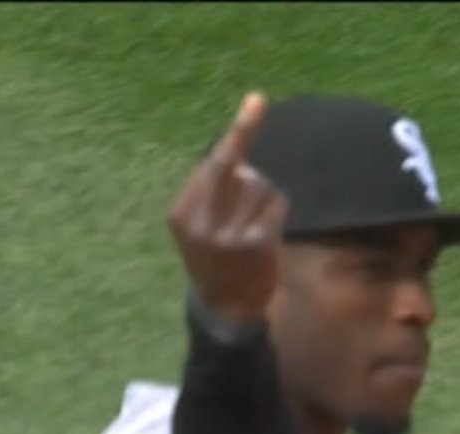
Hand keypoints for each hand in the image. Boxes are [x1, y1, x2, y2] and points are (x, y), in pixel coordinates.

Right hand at [167, 92, 289, 325]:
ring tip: (253, 229)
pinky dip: (277, 215)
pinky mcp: (252, 246)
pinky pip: (276, 208)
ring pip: (261, 188)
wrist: (225, 308)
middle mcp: (200, 222)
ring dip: (266, 201)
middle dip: (251, 181)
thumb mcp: (199, 224)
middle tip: (247, 209)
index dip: (240, 133)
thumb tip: (237, 154)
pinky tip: (265, 237)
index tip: (259, 100)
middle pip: (240, 172)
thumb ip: (212, 191)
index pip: (216, 163)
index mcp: (182, 212)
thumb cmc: (215, 257)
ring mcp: (226, 235)